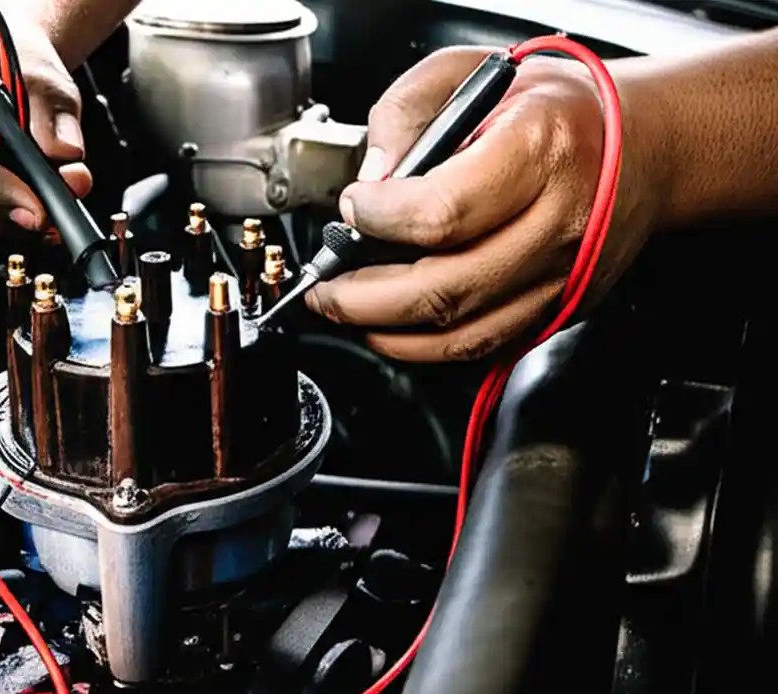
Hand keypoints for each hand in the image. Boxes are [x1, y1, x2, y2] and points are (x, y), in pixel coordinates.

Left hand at [305, 47, 660, 361]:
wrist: (643, 146)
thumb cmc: (560, 109)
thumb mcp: (475, 73)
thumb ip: (408, 111)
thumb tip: (370, 175)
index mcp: (541, 151)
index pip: (440, 211)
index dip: (378, 219)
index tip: (352, 208)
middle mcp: (558, 222)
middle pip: (443, 288)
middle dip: (363, 297)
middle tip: (324, 287)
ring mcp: (563, 276)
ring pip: (461, 333)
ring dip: (388, 332)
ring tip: (347, 310)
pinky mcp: (560, 308)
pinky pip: (485, 346)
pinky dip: (428, 347)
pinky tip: (394, 326)